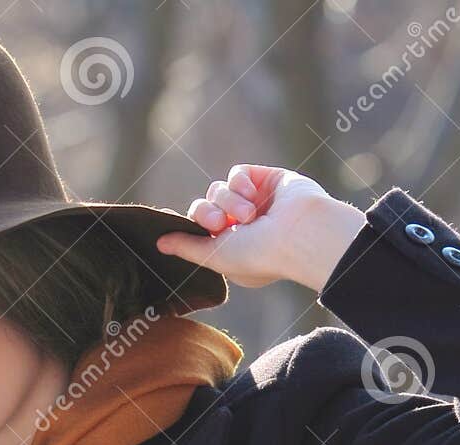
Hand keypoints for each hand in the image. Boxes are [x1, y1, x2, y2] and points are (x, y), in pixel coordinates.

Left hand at [155, 165, 360, 288]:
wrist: (300, 234)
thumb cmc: (259, 255)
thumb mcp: (215, 256)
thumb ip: (187, 248)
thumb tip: (159, 244)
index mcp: (231, 249)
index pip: (198, 230)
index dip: (190, 224)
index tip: (174, 222)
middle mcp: (241, 226)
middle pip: (203, 207)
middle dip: (207, 214)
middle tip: (221, 224)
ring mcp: (254, 202)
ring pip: (218, 189)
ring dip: (228, 201)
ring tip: (248, 215)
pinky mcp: (266, 180)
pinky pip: (237, 172)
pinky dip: (239, 181)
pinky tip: (251, 194)